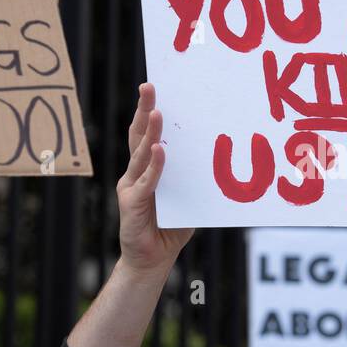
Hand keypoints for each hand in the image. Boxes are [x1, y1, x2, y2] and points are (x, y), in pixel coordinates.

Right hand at [116, 83, 192, 273]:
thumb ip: (192, 175)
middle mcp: (135, 172)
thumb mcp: (186, 195)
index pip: (146, 133)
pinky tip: (160, 150)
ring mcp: (131, 186)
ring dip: (150, 132)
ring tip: (157, 112)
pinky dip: (155, 165)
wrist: (152, 260)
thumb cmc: (171, 226)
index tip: (155, 87)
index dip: (149, 110)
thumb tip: (215, 150)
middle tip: (149, 87)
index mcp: (147, 167)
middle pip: (138, 135)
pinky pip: (147, 181)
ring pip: (140, 153)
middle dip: (144, 109)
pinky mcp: (131, 203)